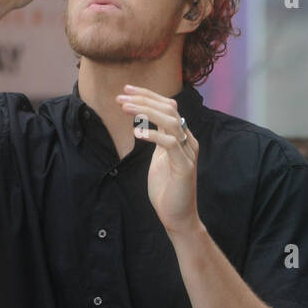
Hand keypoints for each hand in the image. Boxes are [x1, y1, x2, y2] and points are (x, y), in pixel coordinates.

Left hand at [117, 85, 199, 233]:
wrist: (178, 217)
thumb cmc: (166, 190)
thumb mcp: (159, 159)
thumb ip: (156, 140)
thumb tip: (143, 125)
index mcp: (180, 136)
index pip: (167, 106)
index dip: (147, 95)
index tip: (126, 90)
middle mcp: (187, 140)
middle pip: (168, 109)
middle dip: (143, 99)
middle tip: (120, 97)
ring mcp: (188, 152)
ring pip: (170, 121)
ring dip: (145, 112)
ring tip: (125, 109)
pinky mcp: (184, 166)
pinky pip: (170, 143)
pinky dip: (153, 135)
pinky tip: (137, 133)